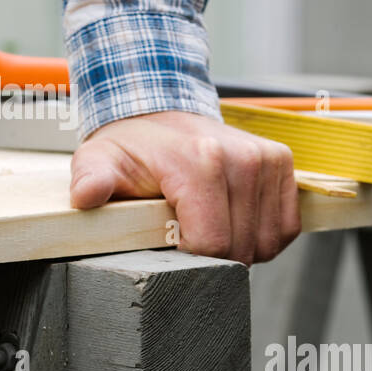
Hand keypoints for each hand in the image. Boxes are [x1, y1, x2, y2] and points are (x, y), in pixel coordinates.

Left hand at [69, 110, 300, 263]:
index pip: (213, 245)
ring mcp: (266, 159)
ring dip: (239, 248)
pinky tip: (233, 220)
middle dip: (212, 258)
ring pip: (265, 243)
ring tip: (207, 225)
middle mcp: (241, 157)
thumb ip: (92, 180)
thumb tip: (87, 196)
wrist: (159, 110)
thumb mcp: (100, 161)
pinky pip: (284, 228)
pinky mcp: (282, 162)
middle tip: (185, 236)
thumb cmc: (131, 146)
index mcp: (199, 161)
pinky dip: (261, 235)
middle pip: (240, 249)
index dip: (190, 259)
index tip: (170, 245)